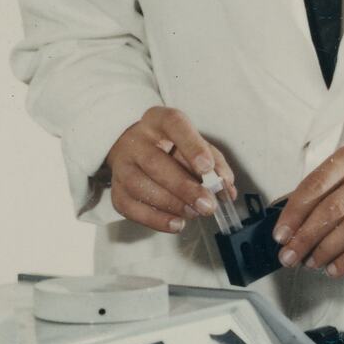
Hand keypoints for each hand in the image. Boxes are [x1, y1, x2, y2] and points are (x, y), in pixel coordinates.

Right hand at [104, 107, 236, 233]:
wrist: (135, 150)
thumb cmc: (172, 148)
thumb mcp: (196, 146)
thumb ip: (215, 165)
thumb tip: (226, 190)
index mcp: (159, 120)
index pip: (174, 125)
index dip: (191, 146)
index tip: (207, 168)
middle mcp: (136, 140)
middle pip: (154, 162)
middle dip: (183, 187)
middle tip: (207, 205)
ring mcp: (122, 164)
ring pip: (138, 185)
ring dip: (170, 204)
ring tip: (193, 213)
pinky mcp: (116, 188)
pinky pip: (129, 207)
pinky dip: (154, 219)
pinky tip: (176, 223)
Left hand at [272, 145, 343, 278]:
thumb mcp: (340, 183)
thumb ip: (311, 200)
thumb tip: (282, 230)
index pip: (314, 186)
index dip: (293, 214)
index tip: (280, 236)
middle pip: (332, 209)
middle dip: (305, 238)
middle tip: (290, 257)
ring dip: (326, 250)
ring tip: (311, 263)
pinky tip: (334, 269)